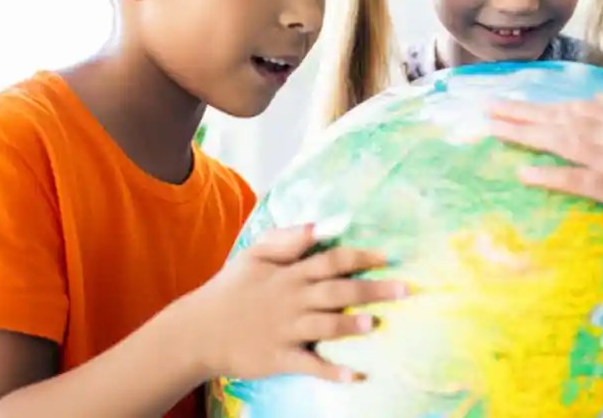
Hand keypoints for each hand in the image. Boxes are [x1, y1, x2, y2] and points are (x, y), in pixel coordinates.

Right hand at [178, 223, 407, 382]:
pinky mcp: (279, 357)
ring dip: (350, 326)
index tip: (387, 256)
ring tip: (375, 324)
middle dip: (372, 289)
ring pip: (325, 326)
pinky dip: (331, 372)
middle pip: (337, 291)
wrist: (197, 331)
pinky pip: (309, 365)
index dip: (360, 256)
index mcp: (289, 274)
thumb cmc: (230, 290)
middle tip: (405, 290)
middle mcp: (292, 300)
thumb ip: (286, 239)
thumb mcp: (253, 255)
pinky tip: (354, 376)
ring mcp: (285, 330)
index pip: (331, 260)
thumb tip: (318, 226)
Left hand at [488, 98, 602, 229]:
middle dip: (519, 115)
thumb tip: (596, 101)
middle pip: (557, 120)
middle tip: (484, 111)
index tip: (508, 103)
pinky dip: (550, 175)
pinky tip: (525, 173)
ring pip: (561, 141)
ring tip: (493, 131)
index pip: (570, 108)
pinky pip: (579, 180)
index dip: (537, 107)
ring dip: (525, 135)